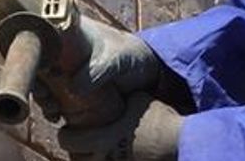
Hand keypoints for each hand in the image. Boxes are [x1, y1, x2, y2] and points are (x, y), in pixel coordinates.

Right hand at [33, 17, 159, 122]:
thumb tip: (74, 90)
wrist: (147, 71)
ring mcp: (65, 68)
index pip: (38, 38)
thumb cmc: (130, 55)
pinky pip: (54, 96)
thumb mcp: (115, 60)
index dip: (31, 55)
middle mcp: (62, 48)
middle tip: (44, 97)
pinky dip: (51, 106)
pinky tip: (56, 116)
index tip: (36, 73)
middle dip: (35, 82)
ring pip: (43, 81)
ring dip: (42, 97)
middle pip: (36, 63)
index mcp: (67, 30)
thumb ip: (97, 71)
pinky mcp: (71, 86)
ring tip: (52, 110)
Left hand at [59, 92, 182, 160]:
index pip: (69, 140)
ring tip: (93, 150)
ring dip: (88, 159)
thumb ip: (119, 98)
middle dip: (75, 150)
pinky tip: (111, 154)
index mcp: (102, 139)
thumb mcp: (136, 100)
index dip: (66, 134)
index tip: (69, 127)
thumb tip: (111, 89)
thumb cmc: (157, 120)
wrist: (179, 142)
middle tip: (78, 140)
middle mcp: (104, 158)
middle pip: (76, 159)